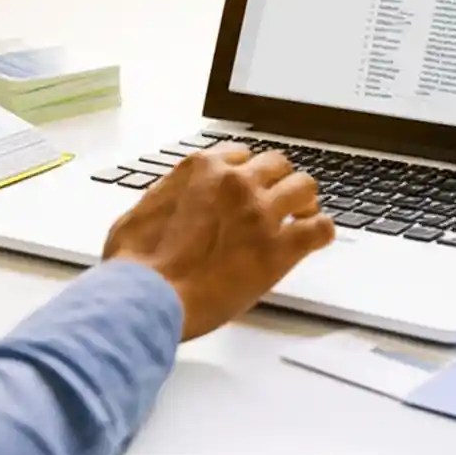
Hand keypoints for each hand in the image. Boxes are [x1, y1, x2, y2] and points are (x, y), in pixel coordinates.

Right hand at [103, 143, 334, 340]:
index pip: (241, 156)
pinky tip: (314, 240)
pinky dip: (321, 232)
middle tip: (279, 203)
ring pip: (304, 188)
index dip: (247, 174)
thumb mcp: (140, 212)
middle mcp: (235, 182)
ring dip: (303, 202)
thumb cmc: (134, 264)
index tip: (249, 189)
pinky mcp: (280, 248)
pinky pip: (320, 228)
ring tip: (301, 218)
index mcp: (201, 169)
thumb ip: (167, 196)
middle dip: (278, 183)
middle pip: (277, 165)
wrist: (147, 298)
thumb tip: (170, 201)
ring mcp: (261, 212)